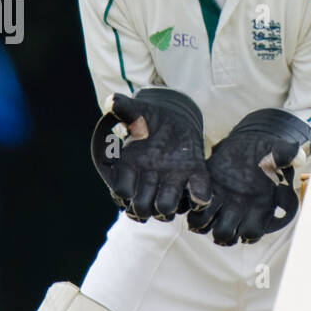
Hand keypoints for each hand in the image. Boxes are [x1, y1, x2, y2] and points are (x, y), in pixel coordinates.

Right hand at [91, 88, 210, 220]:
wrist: (173, 118)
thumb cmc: (148, 117)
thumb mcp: (135, 111)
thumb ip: (123, 107)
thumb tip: (112, 102)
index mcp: (130, 168)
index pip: (122, 191)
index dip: (124, 192)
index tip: (129, 188)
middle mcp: (148, 181)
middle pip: (143, 208)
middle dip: (145, 207)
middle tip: (152, 197)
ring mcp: (171, 182)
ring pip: (166, 208)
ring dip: (168, 207)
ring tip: (173, 196)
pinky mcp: (194, 177)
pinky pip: (197, 195)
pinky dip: (198, 198)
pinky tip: (197, 194)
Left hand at [187, 109, 310, 244]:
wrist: (245, 145)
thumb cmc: (264, 152)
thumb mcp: (276, 151)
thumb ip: (286, 154)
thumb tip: (299, 156)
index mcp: (259, 208)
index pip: (252, 233)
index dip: (246, 232)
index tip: (242, 220)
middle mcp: (240, 213)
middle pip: (227, 236)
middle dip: (222, 231)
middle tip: (218, 217)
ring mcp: (223, 208)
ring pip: (210, 229)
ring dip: (204, 223)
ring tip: (202, 209)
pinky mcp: (208, 198)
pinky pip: (196, 215)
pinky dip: (193, 212)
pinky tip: (194, 199)